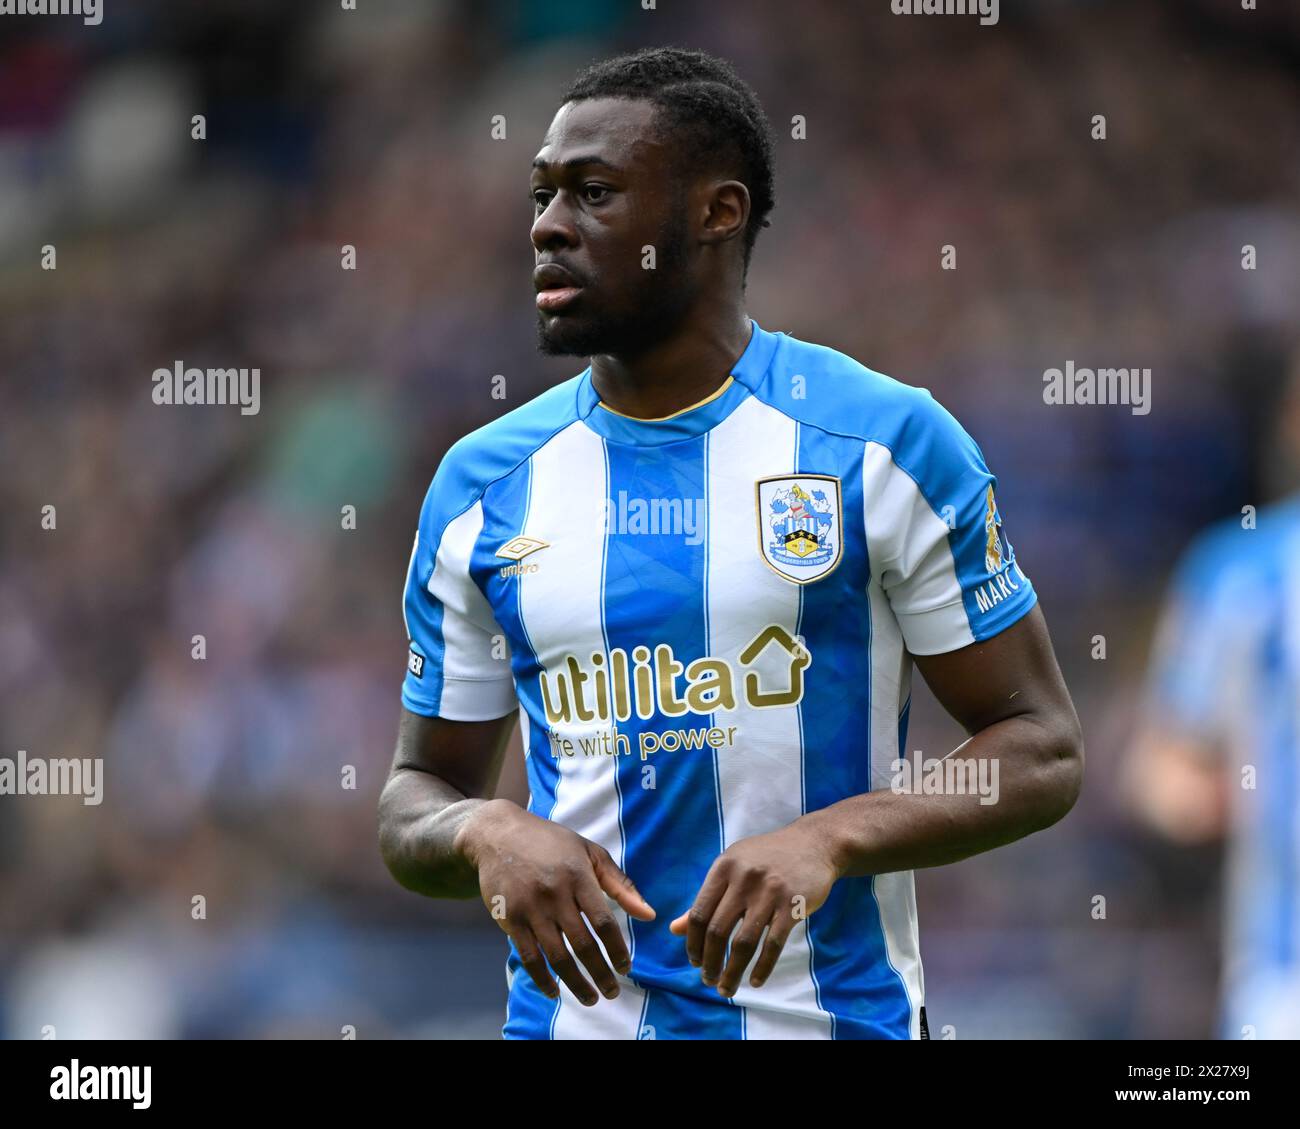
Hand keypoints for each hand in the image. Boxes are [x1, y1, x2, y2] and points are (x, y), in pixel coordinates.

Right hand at [456, 799, 655, 1005]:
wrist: (498, 835)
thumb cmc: (551, 843)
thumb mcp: (589, 852)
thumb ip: (620, 883)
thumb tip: (649, 915)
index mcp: (578, 876)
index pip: (604, 921)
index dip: (617, 949)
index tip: (626, 967)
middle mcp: (555, 894)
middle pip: (583, 944)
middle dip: (600, 973)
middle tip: (612, 992)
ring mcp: (531, 909)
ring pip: (557, 956)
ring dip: (576, 983)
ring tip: (590, 997)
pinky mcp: (510, 919)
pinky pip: (529, 957)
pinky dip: (542, 979)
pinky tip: (554, 992)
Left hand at [669, 819, 838, 997]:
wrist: (813, 844)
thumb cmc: (766, 858)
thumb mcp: (733, 868)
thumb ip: (707, 898)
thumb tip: (674, 930)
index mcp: (724, 867)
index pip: (699, 913)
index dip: (693, 943)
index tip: (694, 962)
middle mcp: (743, 878)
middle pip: (717, 930)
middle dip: (710, 962)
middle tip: (708, 980)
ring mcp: (769, 892)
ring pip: (744, 942)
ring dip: (732, 971)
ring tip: (727, 988)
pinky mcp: (792, 905)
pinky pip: (773, 944)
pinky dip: (762, 967)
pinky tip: (755, 981)